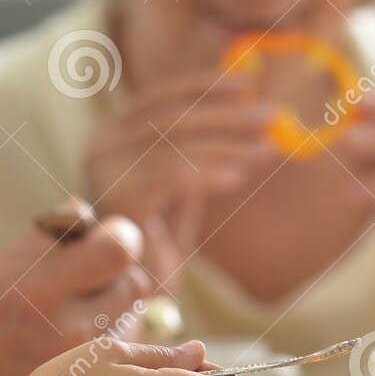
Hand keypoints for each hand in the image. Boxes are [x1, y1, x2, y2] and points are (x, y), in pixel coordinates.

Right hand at [0, 210, 156, 375]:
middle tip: (92, 275)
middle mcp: (63, 327)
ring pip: (132, 318)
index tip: (104, 235)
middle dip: (118, 274)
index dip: (117, 236)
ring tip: (73, 317)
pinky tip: (75, 350)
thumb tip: (90, 216)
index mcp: (34, 288)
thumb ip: (47, 245)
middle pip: (134, 281)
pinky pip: (122, 354)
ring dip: (115, 308)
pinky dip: (110, 344)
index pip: (117, 248)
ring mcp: (81, 365)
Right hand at [85, 73, 276, 278]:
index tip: (248, 86)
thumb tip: (251, 108)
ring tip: (267, 151)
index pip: (161, 97)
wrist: (134, 289)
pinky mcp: (119, 200)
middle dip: (227, 115)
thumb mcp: (180, 177)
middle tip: (273, 116)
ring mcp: (105, 172)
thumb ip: (200, 144)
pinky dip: (210, 172)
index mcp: (111, 134)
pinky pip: (174, 176)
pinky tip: (239, 177)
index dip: (205, 87)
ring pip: (176, 144)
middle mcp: (100, 147)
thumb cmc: (160, 235)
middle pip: (172, 118)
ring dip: (229, 145)